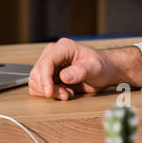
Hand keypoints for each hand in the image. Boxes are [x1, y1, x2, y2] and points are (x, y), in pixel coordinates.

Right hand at [27, 38, 141, 99]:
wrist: (105, 71)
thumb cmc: (102, 66)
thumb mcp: (95, 68)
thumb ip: (81, 71)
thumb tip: (64, 76)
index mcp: (63, 47)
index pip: (46, 62)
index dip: (45, 79)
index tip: (49, 92)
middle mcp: (53, 54)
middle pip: (37, 72)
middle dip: (49, 88)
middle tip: (65, 94)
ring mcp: (50, 64)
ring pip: (36, 81)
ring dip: (49, 92)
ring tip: (67, 94)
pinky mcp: (49, 74)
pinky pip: (39, 86)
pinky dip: (49, 93)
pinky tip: (63, 93)